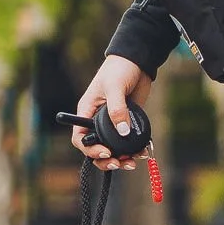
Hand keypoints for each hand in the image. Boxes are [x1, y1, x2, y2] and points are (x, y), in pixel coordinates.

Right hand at [71, 54, 153, 169]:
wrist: (138, 61)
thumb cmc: (119, 69)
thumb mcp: (114, 87)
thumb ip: (117, 110)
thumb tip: (123, 132)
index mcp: (87, 112)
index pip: (80, 138)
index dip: (89, 149)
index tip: (105, 152)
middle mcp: (97, 121)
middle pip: (96, 148)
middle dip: (106, 160)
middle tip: (119, 163)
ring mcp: (113, 123)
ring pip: (113, 148)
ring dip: (122, 159)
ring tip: (132, 162)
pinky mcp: (127, 123)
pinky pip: (128, 142)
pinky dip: (134, 150)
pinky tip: (143, 152)